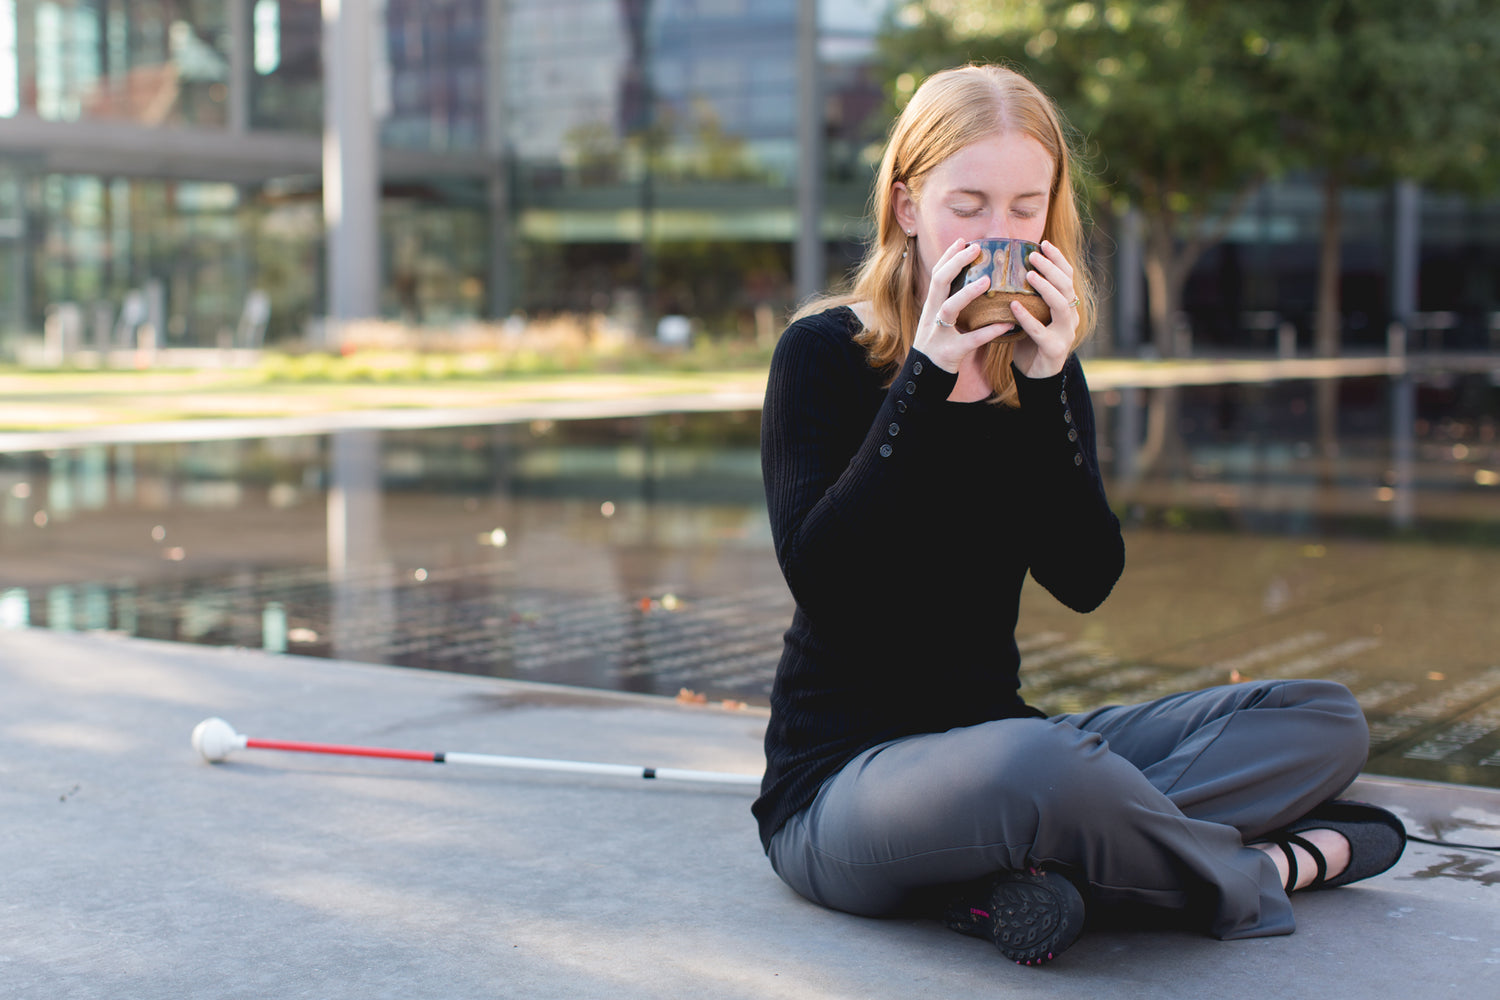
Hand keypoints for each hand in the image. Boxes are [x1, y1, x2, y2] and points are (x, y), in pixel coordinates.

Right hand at [911, 239, 1017, 373]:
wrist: (923, 378)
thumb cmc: (937, 346)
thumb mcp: (939, 321)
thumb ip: (952, 303)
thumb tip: (976, 283)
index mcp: (931, 306)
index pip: (937, 274)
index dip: (948, 256)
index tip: (963, 240)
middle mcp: (932, 315)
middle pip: (939, 282)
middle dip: (956, 262)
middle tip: (976, 247)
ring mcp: (938, 334)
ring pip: (950, 308)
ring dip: (968, 293)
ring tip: (988, 281)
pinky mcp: (949, 352)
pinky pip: (970, 340)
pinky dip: (989, 332)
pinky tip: (1006, 324)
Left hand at [1009, 240, 1079, 378]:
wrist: (1036, 374)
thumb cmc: (1031, 340)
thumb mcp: (1033, 313)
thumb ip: (1029, 295)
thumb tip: (1010, 267)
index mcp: (1068, 305)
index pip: (1068, 277)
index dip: (1058, 259)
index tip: (1044, 242)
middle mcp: (1071, 317)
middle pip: (1067, 286)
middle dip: (1051, 268)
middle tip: (1033, 255)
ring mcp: (1065, 333)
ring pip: (1061, 306)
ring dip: (1045, 288)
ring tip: (1029, 275)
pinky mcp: (1054, 349)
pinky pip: (1041, 331)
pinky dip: (1027, 317)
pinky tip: (1013, 306)